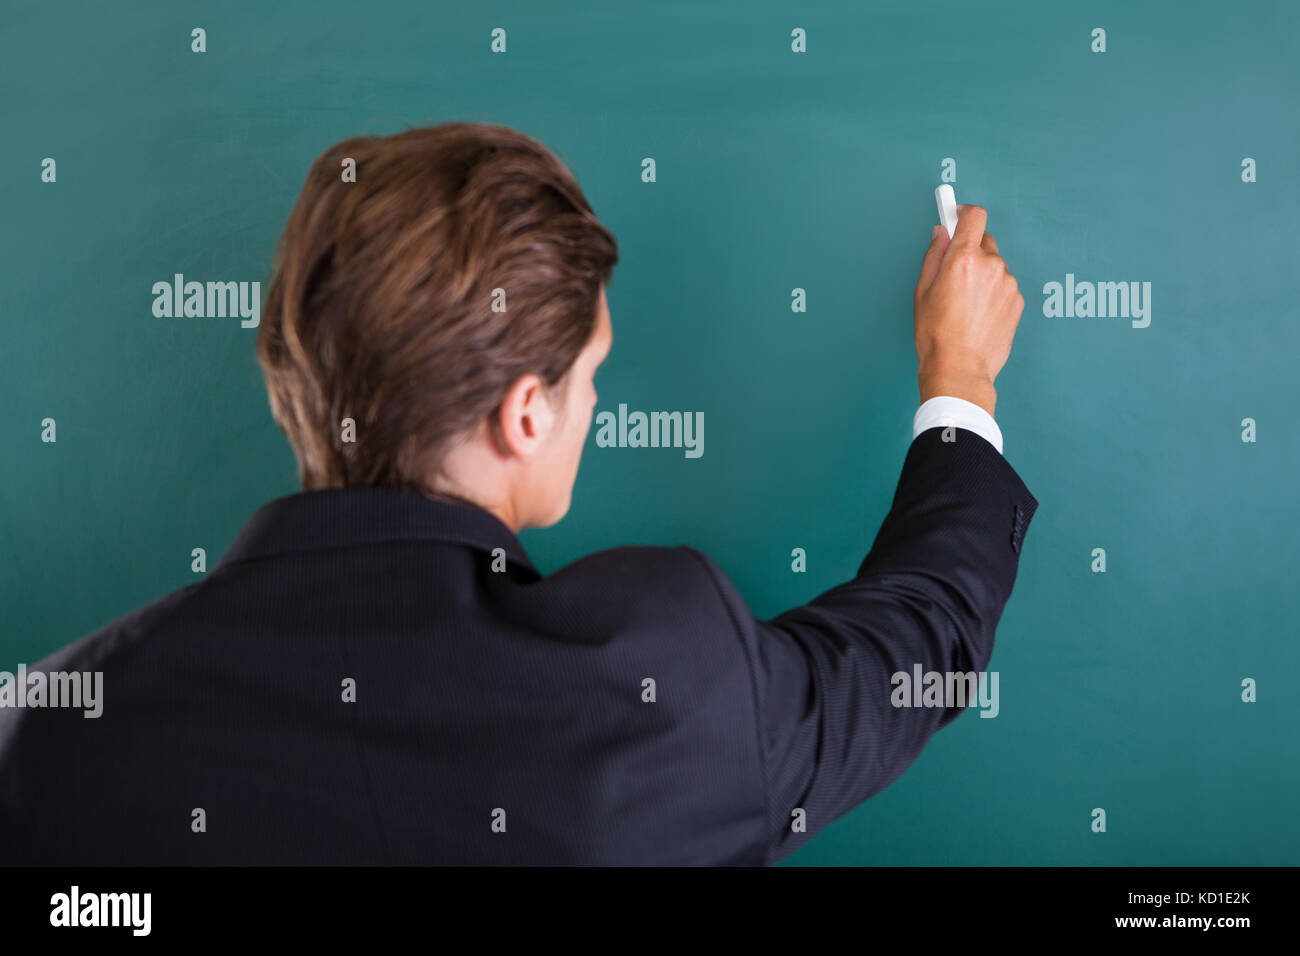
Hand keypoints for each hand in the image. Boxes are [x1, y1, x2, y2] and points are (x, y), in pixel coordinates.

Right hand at [912, 204, 1023, 417]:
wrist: (959, 368)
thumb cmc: (936, 334)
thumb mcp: (922, 291)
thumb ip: (934, 256)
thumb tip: (942, 234)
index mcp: (963, 258)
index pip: (974, 216)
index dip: (964, 213)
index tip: (957, 215)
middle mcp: (990, 264)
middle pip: (984, 242)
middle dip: (971, 252)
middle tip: (955, 276)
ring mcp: (1008, 282)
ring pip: (995, 266)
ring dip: (983, 276)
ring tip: (966, 305)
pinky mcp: (1018, 300)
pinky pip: (1004, 286)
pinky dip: (993, 293)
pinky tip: (979, 315)